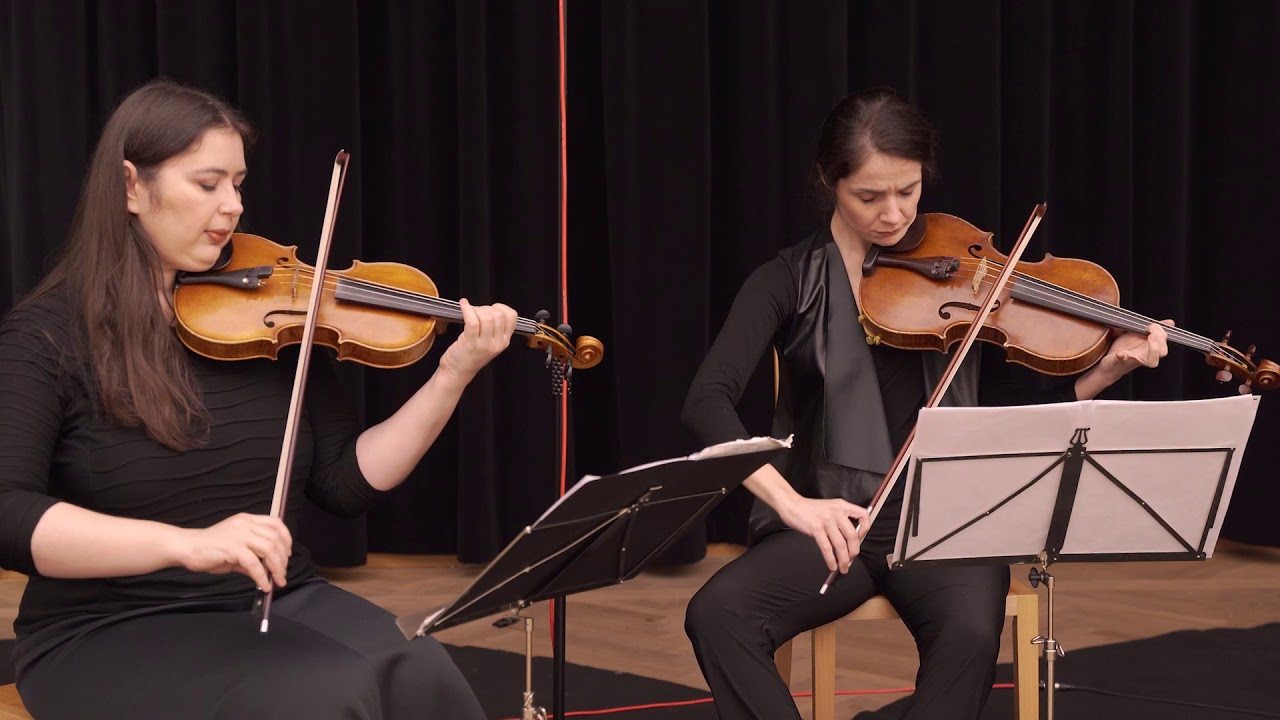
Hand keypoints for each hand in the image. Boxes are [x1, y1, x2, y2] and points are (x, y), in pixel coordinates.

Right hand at [176, 513, 292, 591]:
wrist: (187, 548)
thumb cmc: (210, 548)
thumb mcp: (236, 548)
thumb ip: (253, 556)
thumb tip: (268, 570)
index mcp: (248, 520)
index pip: (276, 524)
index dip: (286, 539)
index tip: (288, 554)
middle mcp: (246, 524)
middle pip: (276, 539)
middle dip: (283, 559)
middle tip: (282, 574)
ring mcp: (239, 535)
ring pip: (269, 550)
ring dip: (277, 568)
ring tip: (277, 581)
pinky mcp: (232, 548)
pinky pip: (254, 564)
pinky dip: (262, 577)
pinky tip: (263, 585)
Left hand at [438, 298, 517, 382]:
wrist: (458, 371)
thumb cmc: (470, 355)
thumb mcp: (490, 343)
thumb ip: (495, 328)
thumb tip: (489, 308)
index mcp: (504, 341)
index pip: (512, 316)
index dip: (501, 307)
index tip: (491, 308)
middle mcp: (497, 343)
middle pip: (498, 314)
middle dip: (486, 307)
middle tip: (476, 311)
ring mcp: (485, 344)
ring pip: (487, 317)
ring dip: (476, 309)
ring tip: (469, 311)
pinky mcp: (471, 343)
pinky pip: (472, 320)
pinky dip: (467, 309)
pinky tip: (463, 305)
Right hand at [776, 496, 869, 573]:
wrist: (791, 504)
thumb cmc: (809, 509)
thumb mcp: (829, 508)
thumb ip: (840, 519)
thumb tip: (848, 541)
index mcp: (842, 505)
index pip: (863, 515)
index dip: (865, 529)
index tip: (860, 538)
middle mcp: (836, 512)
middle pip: (852, 536)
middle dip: (853, 552)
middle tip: (851, 560)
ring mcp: (826, 520)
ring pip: (840, 545)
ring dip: (843, 560)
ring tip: (843, 568)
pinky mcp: (816, 528)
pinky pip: (827, 548)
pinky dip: (831, 560)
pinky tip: (832, 565)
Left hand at [1096, 319, 1171, 379]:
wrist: (1110, 363)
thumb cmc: (1126, 350)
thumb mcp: (1139, 335)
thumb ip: (1154, 329)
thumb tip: (1170, 322)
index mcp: (1150, 348)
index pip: (1165, 343)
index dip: (1161, 332)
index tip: (1152, 325)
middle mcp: (1144, 356)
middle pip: (1162, 352)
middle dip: (1160, 339)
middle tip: (1150, 331)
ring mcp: (1133, 360)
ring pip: (1151, 361)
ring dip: (1152, 349)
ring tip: (1149, 338)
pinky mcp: (1119, 361)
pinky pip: (1123, 361)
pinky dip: (1123, 357)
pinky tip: (1122, 354)